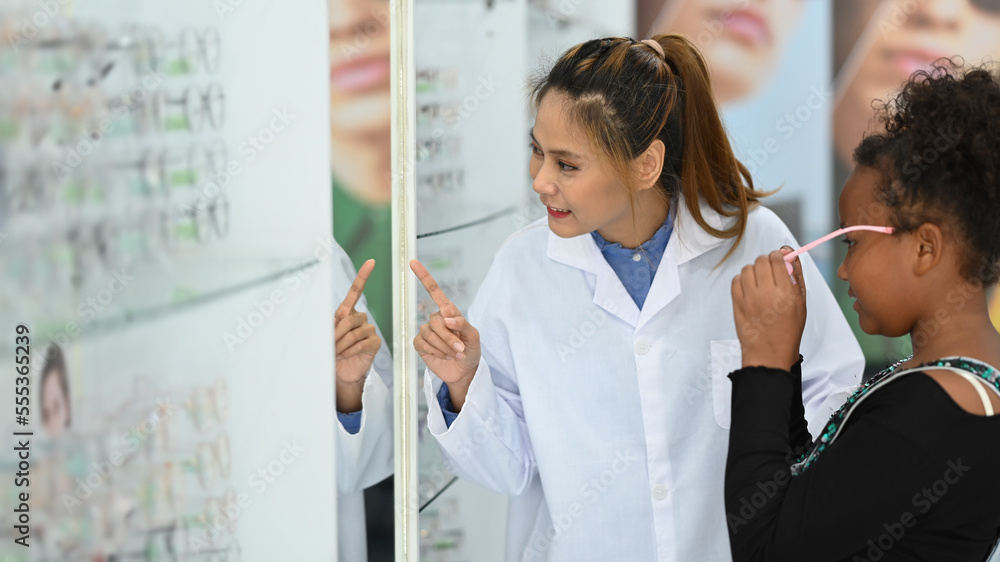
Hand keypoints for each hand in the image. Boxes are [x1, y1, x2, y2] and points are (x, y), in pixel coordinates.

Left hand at [335, 259, 380, 387]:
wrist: (341, 372)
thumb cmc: (332, 352)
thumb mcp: (325, 337)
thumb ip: (327, 326)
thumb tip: (329, 321)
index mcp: (347, 312)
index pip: (356, 291)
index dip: (363, 276)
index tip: (372, 262)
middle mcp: (360, 319)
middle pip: (351, 318)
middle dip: (337, 333)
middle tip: (330, 346)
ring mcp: (369, 330)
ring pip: (355, 332)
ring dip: (342, 344)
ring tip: (337, 353)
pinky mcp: (375, 343)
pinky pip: (362, 343)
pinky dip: (350, 350)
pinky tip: (346, 356)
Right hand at [410, 259, 480, 409]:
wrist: (464, 371)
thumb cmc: (470, 350)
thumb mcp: (473, 337)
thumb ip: (463, 324)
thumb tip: (446, 317)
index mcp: (449, 311)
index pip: (434, 291)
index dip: (424, 277)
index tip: (413, 262)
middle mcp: (436, 318)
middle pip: (436, 321)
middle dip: (449, 338)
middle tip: (460, 349)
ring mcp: (427, 331)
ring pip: (429, 334)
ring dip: (444, 347)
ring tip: (455, 354)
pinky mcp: (420, 344)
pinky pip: (423, 344)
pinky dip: (435, 352)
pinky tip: (444, 356)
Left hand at [732, 247, 806, 370]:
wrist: (769, 352)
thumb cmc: (788, 329)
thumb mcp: (801, 302)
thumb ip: (796, 275)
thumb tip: (790, 253)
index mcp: (785, 292)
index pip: (777, 259)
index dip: (778, 256)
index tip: (778, 260)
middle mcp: (766, 293)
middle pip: (761, 261)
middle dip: (766, 261)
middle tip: (769, 271)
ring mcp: (749, 298)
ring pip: (746, 269)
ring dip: (753, 270)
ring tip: (759, 281)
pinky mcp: (737, 304)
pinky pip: (735, 280)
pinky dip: (742, 280)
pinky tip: (749, 288)